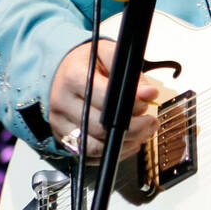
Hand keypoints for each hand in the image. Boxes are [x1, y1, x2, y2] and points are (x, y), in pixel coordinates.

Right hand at [49, 39, 159, 160]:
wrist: (62, 71)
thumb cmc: (87, 63)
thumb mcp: (108, 54)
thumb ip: (130, 73)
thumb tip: (149, 94)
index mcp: (72, 77)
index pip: (104, 98)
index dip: (130, 104)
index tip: (147, 102)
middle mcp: (62, 102)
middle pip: (101, 127)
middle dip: (133, 128)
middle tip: (150, 122)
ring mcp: (60, 123)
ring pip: (96, 146)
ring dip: (125, 144)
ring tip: (142, 133)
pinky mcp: (63, 139)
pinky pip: (90, 155)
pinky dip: (113, 152)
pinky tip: (127, 141)